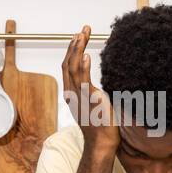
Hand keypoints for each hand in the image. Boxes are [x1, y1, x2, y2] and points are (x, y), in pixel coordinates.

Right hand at [62, 25, 118, 155]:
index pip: (67, 67)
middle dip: (74, 44)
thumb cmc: (102, 126)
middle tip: (82, 30)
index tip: (79, 37)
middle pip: (68, 63)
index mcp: (72, 93)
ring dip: (77, 50)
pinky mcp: (88, 101)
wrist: (102, 143)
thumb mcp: (95, 104)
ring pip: (72, 68)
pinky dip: (83, 68)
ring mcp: (79, 97)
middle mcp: (72, 93)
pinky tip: (86, 56)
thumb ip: (95, 91)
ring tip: (82, 35)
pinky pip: (83, 82)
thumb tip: (103, 81)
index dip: (71, 50)